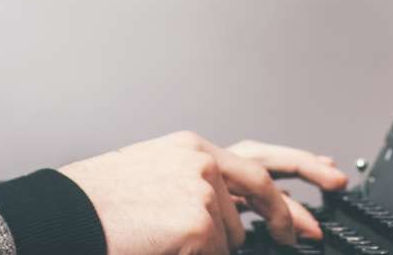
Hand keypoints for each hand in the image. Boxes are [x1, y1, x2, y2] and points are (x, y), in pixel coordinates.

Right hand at [58, 131, 347, 254]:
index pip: (255, 155)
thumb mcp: (155, 176)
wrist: (69, 215)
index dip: (295, 166)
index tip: (324, 174)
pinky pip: (214, 253)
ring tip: (162, 238)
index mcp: (191, 148)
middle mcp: (202, 162)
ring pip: (232, 237)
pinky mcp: (199, 224)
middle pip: (263, 187)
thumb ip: (199, 186)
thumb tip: (240, 217)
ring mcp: (203, 192)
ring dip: (208, 246)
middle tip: (309, 231)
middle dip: (292, 213)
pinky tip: (163, 246)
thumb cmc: (101, 203)